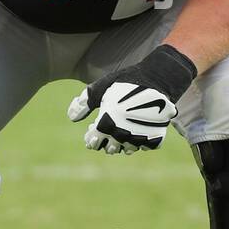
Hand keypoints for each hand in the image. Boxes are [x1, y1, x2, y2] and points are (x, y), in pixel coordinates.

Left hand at [67, 44, 196, 153]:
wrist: (157, 79)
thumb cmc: (125, 81)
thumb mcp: (99, 88)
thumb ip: (83, 103)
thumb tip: (71, 117)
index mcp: (106, 125)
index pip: (94, 142)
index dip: (91, 138)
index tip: (92, 129)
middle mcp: (122, 136)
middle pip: (111, 149)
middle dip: (107, 142)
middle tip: (108, 129)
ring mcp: (140, 138)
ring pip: (128, 149)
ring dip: (124, 143)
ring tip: (124, 132)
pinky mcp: (155, 137)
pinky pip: (146, 146)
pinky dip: (143, 141)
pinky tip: (140, 131)